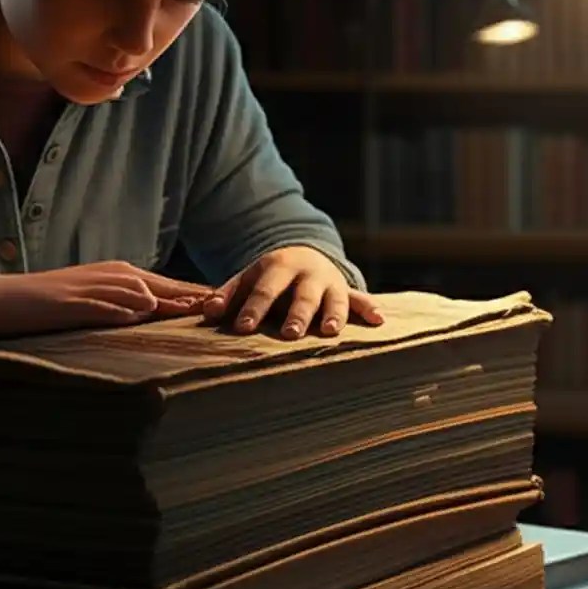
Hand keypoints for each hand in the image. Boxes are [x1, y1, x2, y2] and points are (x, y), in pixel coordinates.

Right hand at [0, 261, 210, 338]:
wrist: (0, 300)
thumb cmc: (48, 306)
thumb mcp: (95, 304)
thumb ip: (127, 309)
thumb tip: (157, 317)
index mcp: (122, 276)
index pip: (169, 287)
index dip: (197, 296)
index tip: (228, 305)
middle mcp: (115, 276)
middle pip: (164, 286)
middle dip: (195, 296)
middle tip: (227, 305)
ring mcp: (96, 286)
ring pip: (142, 292)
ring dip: (171, 301)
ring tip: (200, 309)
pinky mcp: (75, 300)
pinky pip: (107, 303)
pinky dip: (126, 308)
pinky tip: (145, 313)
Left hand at [201, 245, 383, 338]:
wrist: (305, 254)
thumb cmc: (270, 277)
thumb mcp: (248, 279)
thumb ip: (228, 294)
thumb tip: (208, 311)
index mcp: (278, 267)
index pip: (264, 290)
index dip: (254, 309)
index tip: (243, 328)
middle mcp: (307, 273)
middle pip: (301, 296)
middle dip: (296, 314)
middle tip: (289, 334)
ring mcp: (330, 282)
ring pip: (333, 299)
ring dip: (333, 314)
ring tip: (330, 332)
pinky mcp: (346, 291)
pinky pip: (360, 300)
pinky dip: (370, 308)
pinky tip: (379, 320)